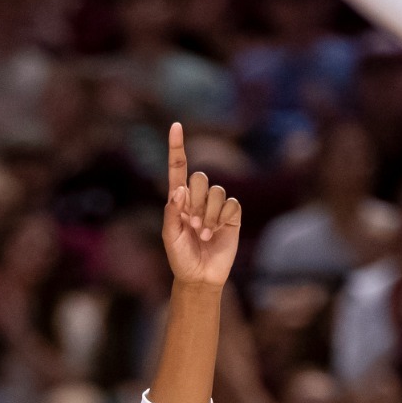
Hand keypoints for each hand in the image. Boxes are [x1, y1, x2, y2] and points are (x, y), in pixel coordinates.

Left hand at [161, 123, 242, 289]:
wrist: (200, 277)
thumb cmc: (181, 258)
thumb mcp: (170, 237)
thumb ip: (171, 212)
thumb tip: (179, 189)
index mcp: (179, 200)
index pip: (178, 168)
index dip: (177, 147)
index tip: (175, 125)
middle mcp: (198, 199)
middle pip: (200, 178)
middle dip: (196, 200)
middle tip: (192, 223)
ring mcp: (216, 206)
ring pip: (217, 191)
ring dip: (209, 213)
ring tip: (204, 233)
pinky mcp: (232, 215)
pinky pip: (231, 203)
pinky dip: (223, 217)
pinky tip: (217, 232)